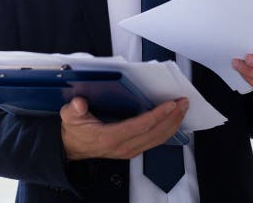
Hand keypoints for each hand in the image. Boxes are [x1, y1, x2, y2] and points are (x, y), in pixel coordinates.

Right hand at [60, 96, 188, 160]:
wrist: (72, 149)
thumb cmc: (74, 131)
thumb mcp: (69, 117)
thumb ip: (73, 110)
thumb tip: (80, 103)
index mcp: (109, 137)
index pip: (139, 127)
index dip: (157, 116)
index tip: (170, 105)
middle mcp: (123, 147)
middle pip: (154, 134)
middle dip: (172, 118)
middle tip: (183, 103)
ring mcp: (129, 150)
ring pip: (157, 139)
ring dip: (173, 125)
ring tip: (183, 110)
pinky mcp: (132, 150)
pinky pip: (154, 141)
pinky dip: (167, 131)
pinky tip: (173, 121)